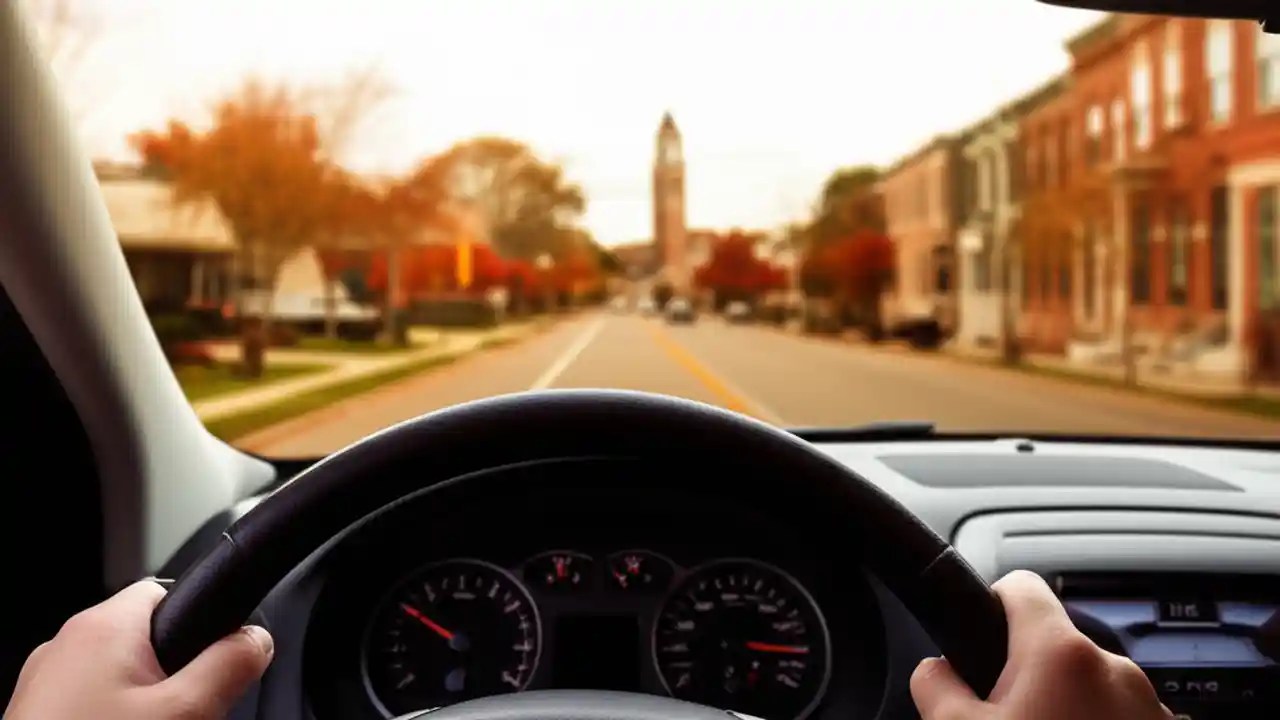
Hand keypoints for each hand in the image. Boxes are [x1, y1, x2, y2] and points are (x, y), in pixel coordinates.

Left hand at [5, 580, 273, 719]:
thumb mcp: (185, 712)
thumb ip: (229, 667)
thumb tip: (257, 639)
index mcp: (103, 626)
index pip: (169, 589)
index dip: (202, 621)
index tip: (218, 657)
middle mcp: (66, 645)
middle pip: (146, 639)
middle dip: (175, 672)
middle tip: (186, 713)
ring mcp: (45, 684)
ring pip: (119, 675)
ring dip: (145, 700)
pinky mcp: (37, 715)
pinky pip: (92, 702)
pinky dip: (114, 716)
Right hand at [910, 570, 1170, 718]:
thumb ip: (937, 688)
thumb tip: (934, 671)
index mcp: (1059, 653)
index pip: (1018, 586)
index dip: (990, 604)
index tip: (978, 636)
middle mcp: (1114, 668)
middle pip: (1053, 648)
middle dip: (1025, 678)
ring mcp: (1151, 707)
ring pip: (1089, 688)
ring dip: (1065, 711)